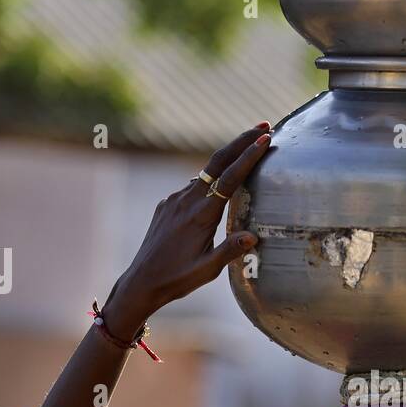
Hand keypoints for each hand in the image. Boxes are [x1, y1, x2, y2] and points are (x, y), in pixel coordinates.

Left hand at [103, 124, 271, 338]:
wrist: (141, 281)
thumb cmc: (177, 279)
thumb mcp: (207, 270)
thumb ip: (231, 251)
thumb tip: (254, 236)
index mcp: (201, 215)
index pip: (230, 178)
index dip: (248, 157)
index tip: (264, 139)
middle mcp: (187, 201)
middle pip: (217, 161)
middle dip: (241, 141)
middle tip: (263, 125)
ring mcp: (174, 200)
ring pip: (205, 173)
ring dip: (227, 159)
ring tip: (247, 150)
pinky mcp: (167, 204)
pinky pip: (193, 186)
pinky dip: (211, 178)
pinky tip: (219, 184)